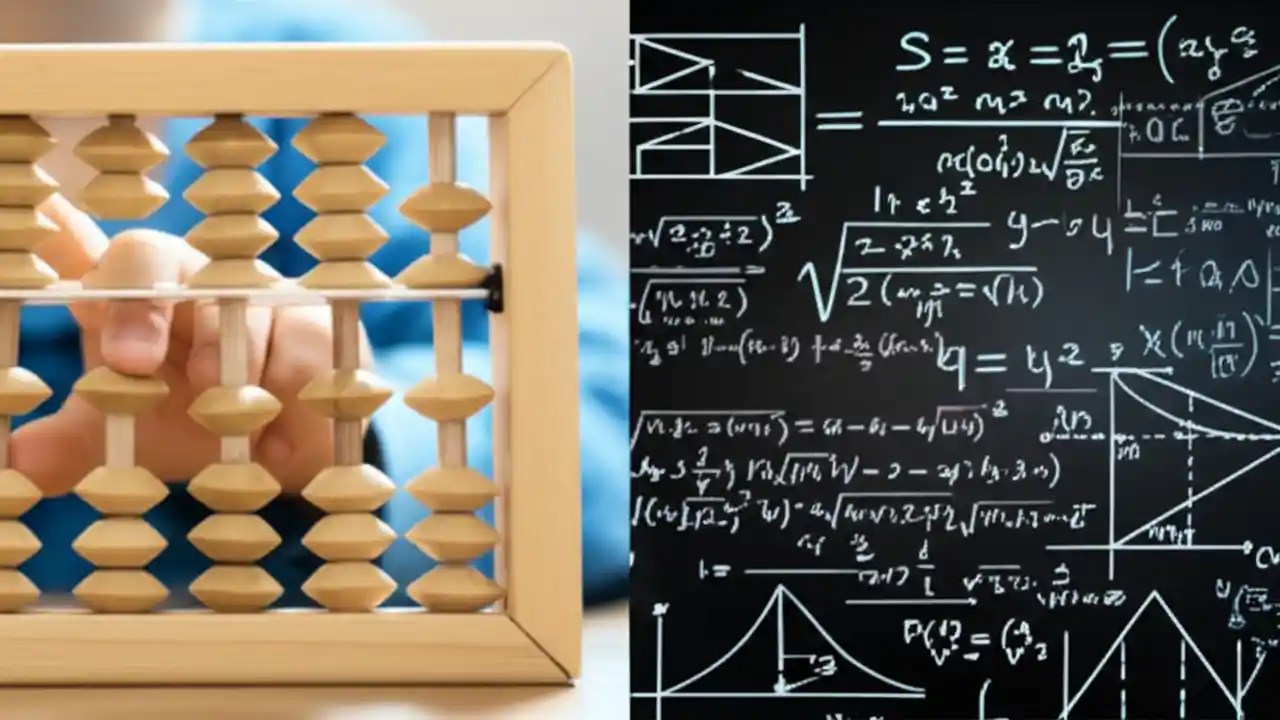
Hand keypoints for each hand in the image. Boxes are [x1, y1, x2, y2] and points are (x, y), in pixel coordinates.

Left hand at [9, 195, 370, 495]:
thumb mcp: (129, 439)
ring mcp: (250, 292)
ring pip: (231, 308)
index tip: (42, 218)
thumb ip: (76, 446)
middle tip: (131, 366)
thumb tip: (19, 462)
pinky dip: (279, 396)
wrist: (282, 454)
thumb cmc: (193, 425)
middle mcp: (184, 280)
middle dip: (136, 309)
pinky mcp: (310, 318)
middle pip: (148, 256)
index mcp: (127, 301)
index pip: (86, 256)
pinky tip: (272, 436)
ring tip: (223, 422)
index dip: (56, 232)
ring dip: (224, 375)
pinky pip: (294, 346)